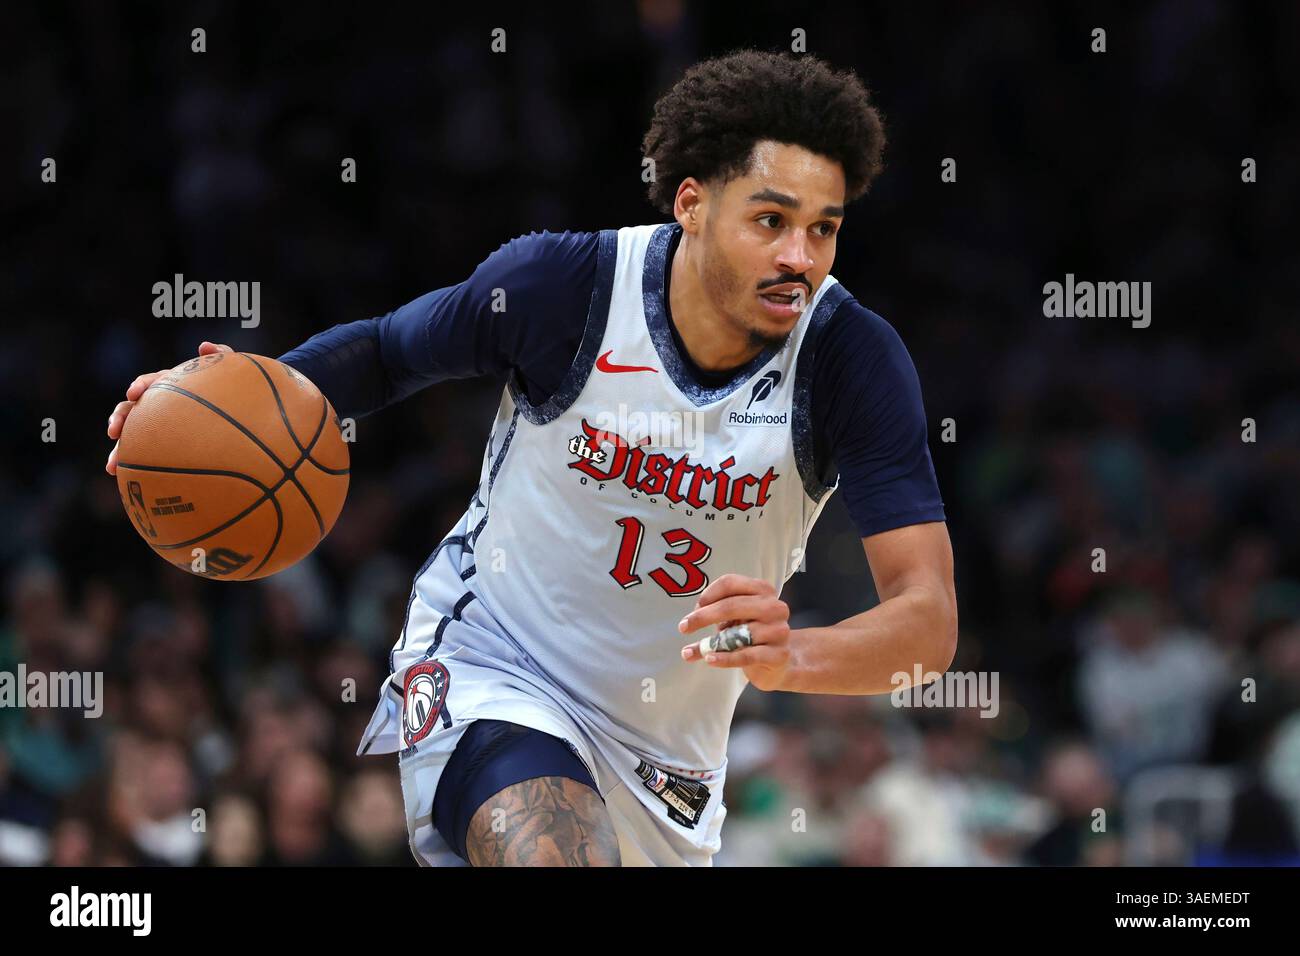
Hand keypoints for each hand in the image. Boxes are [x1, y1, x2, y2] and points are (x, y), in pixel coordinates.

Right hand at [105, 341, 230, 474]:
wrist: (241, 413)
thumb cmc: (233, 390)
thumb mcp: (231, 372)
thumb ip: (221, 357)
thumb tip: (205, 345)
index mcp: (171, 385)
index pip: (150, 382)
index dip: (140, 385)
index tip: (134, 393)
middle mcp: (160, 406)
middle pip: (132, 410)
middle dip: (119, 419)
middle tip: (113, 431)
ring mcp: (160, 427)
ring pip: (133, 437)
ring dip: (120, 450)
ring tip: (113, 467)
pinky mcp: (164, 447)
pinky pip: (148, 457)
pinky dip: (138, 468)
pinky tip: (131, 483)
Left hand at [677, 573, 791, 691]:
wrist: (778, 661)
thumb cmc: (752, 634)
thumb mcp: (734, 620)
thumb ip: (713, 618)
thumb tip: (685, 625)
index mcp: (763, 590)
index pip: (730, 583)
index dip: (708, 594)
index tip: (695, 608)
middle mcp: (774, 607)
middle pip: (732, 605)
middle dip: (704, 616)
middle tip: (683, 627)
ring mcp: (779, 631)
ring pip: (740, 633)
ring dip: (713, 642)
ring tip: (697, 650)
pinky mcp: (779, 654)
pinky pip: (747, 655)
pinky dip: (726, 658)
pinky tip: (710, 659)